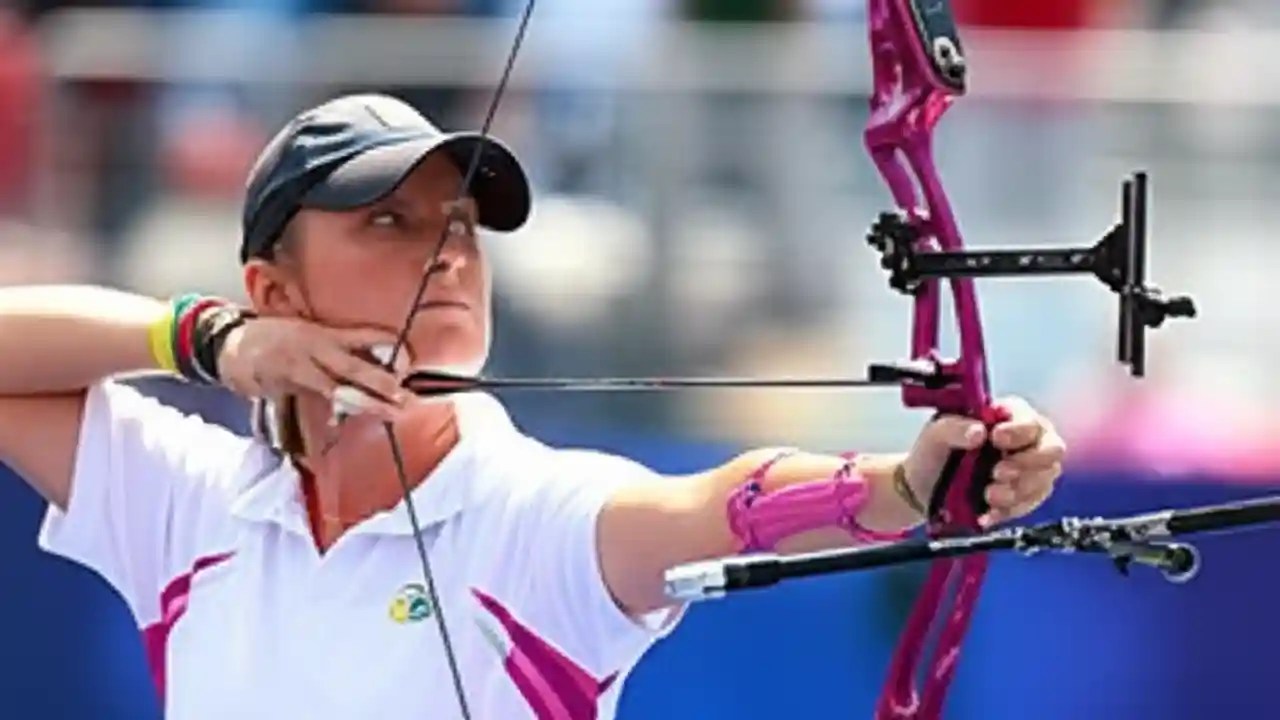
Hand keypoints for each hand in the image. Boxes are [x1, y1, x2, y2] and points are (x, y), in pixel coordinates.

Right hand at [217, 316, 410, 419]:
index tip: (411, 359)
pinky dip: (328, 413)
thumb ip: (339, 346)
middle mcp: (314, 348)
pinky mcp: (282, 386)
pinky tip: (342, 424)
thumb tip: (374, 365)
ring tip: (390, 412)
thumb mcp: (310, 331)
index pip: (362, 336)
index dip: (387, 345)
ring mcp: (298, 368)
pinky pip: (311, 401)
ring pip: (336, 389)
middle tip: (406, 396)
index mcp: (324, 333)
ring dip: (365, 402)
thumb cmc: (276, 337)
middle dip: (381, 382)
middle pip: (353, 366)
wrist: (231, 345)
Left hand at [902, 396, 1065, 527]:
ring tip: (988, 495)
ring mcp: (1030, 469)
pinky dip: (1010, 511)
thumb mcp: (936, 433)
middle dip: (1027, 463)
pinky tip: (988, 513)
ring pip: (1044, 480)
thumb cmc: (934, 452)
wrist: (925, 488)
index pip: (1030, 419)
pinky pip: (1030, 505)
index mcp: (1008, 416)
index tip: (996, 438)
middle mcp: (1027, 440)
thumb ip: (954, 427)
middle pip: (1052, 450)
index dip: (1019, 430)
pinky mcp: (1026, 496)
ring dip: (1017, 491)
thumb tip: (978, 431)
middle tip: (998, 472)